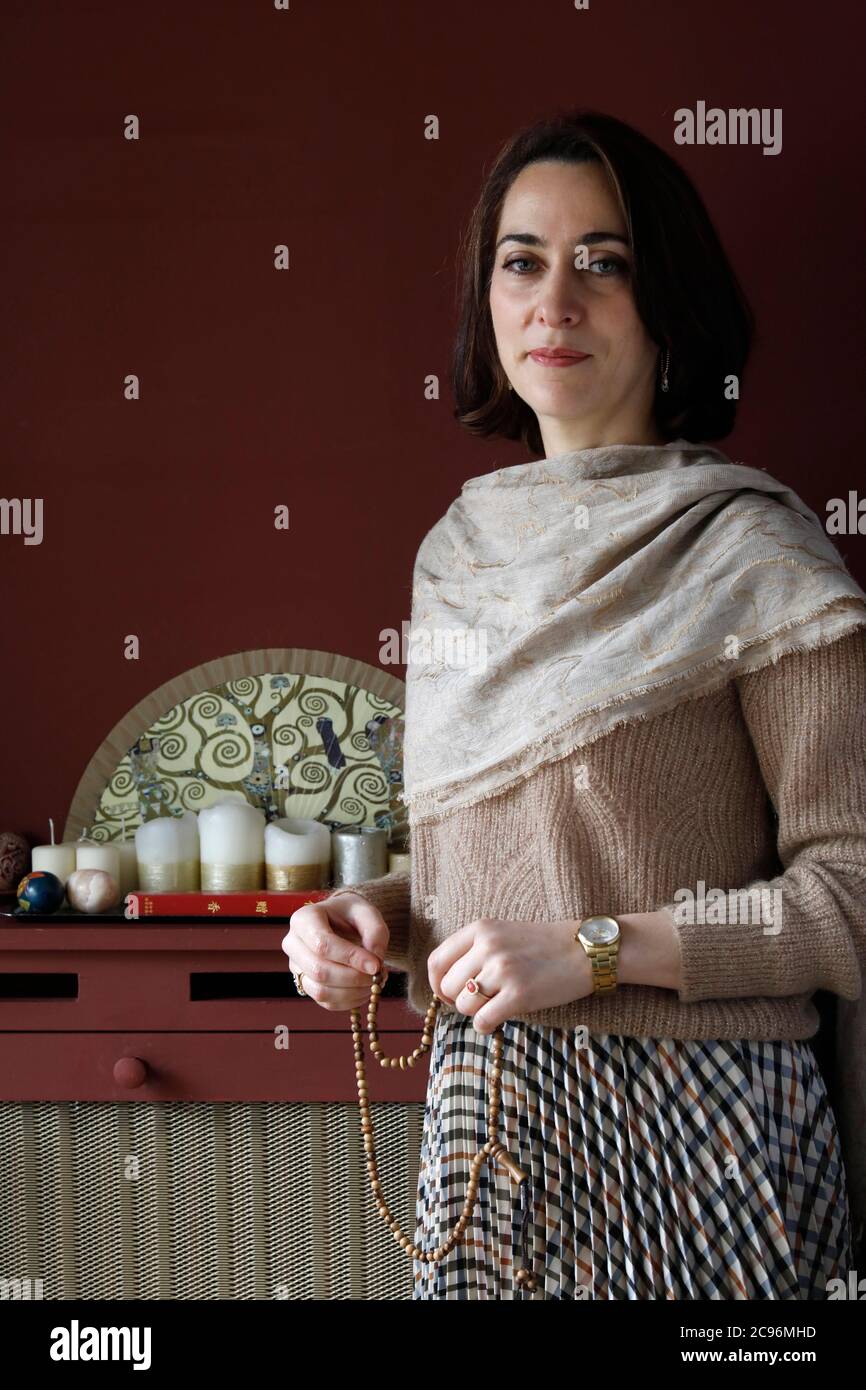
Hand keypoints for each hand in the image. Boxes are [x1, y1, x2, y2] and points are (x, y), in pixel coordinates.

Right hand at [282, 892, 389, 1011]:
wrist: (341, 921)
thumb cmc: (352, 914)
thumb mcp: (367, 912)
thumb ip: (375, 932)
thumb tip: (374, 962)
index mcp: (303, 919)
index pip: (322, 944)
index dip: (350, 958)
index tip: (376, 965)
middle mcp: (293, 944)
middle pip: (319, 970)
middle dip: (353, 978)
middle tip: (378, 975)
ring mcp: (296, 967)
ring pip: (320, 991)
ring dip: (352, 992)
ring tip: (373, 982)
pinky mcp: (305, 984)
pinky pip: (325, 1001)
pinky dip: (349, 1000)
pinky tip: (364, 989)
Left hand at [427, 918, 592, 1033]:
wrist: (585, 950)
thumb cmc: (543, 946)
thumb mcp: (503, 933)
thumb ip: (474, 951)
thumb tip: (445, 985)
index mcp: (480, 929)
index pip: (436, 961)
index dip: (437, 983)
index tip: (448, 994)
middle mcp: (487, 947)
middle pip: (447, 986)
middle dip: (458, 1000)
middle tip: (479, 1002)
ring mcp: (503, 970)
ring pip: (464, 1005)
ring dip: (475, 1012)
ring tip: (495, 1005)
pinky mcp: (519, 994)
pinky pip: (483, 1021)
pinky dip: (486, 1026)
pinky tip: (498, 1020)